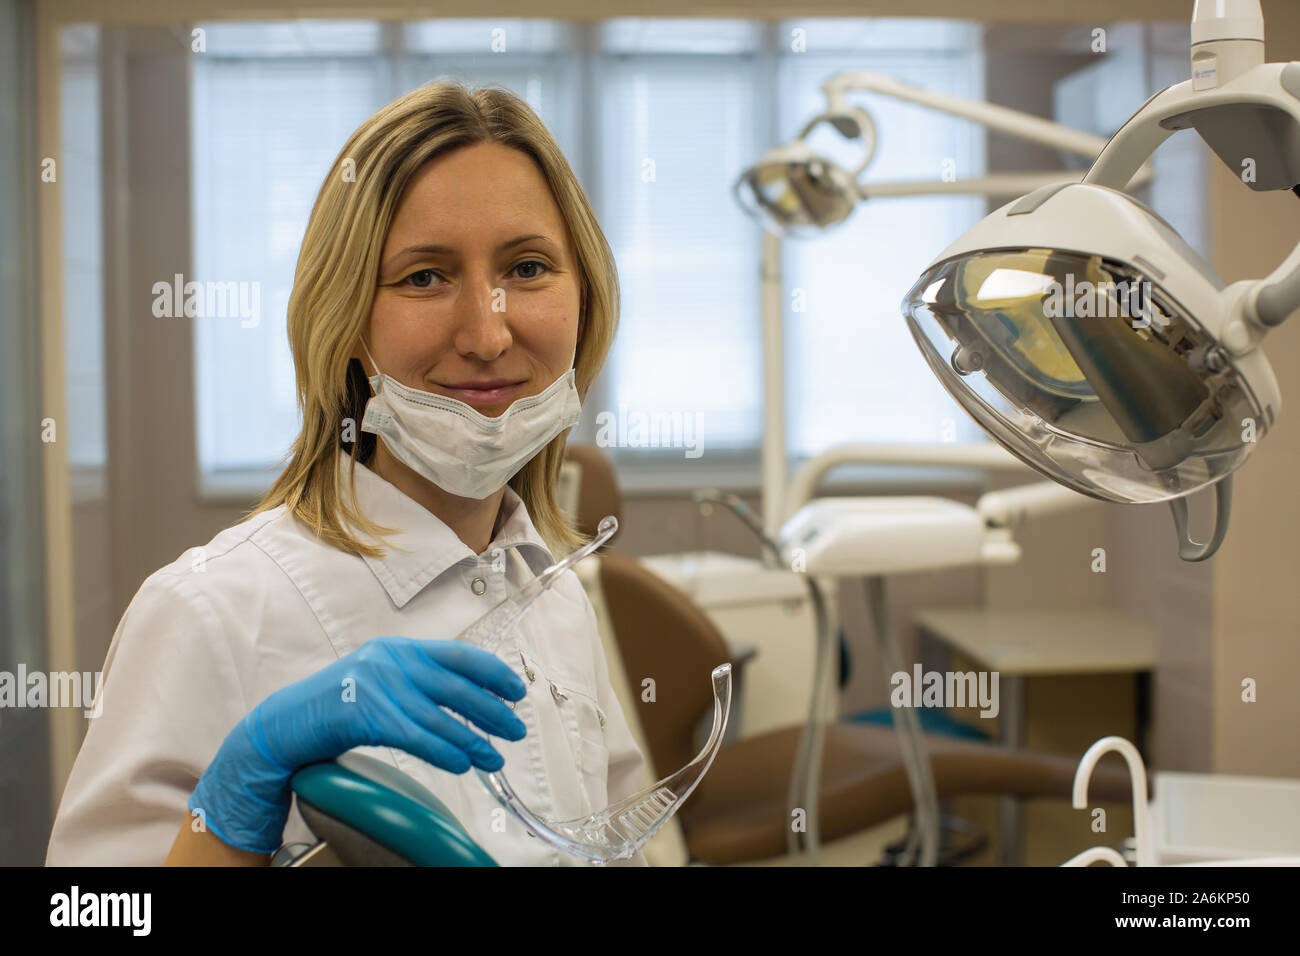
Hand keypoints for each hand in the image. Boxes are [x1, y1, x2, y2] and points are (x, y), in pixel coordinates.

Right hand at [188, 637, 527, 853]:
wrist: (285, 723)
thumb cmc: (338, 705)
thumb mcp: (380, 680)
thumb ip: (417, 682)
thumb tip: (468, 698)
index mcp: (400, 648)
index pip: (458, 654)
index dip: (492, 672)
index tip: (516, 690)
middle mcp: (391, 660)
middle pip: (456, 686)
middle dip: (492, 710)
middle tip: (516, 730)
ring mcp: (377, 686)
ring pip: (440, 716)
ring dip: (473, 740)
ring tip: (495, 758)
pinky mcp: (365, 715)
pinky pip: (416, 736)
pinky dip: (444, 751)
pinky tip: (462, 764)